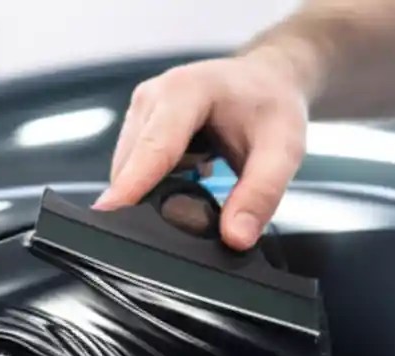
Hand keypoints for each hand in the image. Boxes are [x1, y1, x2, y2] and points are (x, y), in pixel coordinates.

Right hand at [93, 51, 310, 249]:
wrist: (265, 79)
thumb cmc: (271, 104)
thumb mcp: (283, 149)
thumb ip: (261, 194)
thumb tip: (236, 237)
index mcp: (186, 91)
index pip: (153, 146)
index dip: (132, 183)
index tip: (111, 213)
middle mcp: (152, 97)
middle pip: (131, 164)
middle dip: (147, 202)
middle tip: (185, 224)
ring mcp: (140, 112)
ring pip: (126, 171)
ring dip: (151, 195)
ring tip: (192, 199)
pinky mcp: (137, 127)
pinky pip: (131, 169)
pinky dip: (152, 187)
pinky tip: (183, 187)